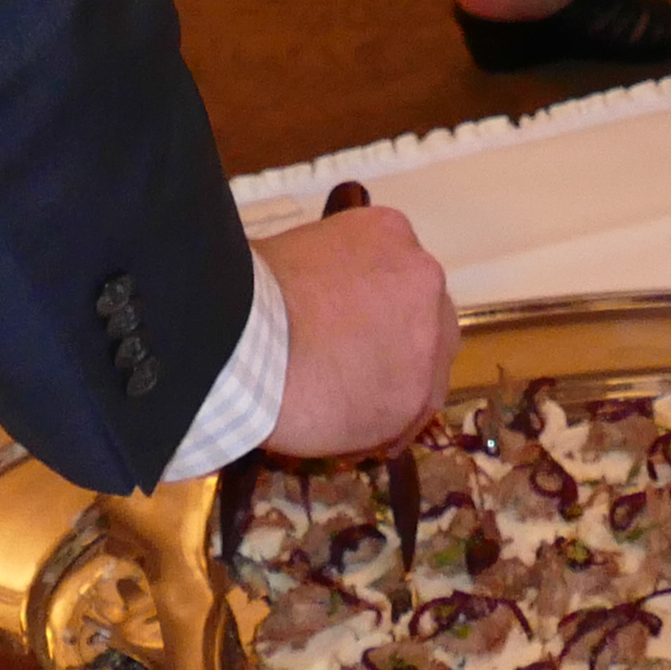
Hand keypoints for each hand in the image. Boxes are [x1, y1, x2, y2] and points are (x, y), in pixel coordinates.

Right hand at [255, 199, 455, 453]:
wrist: (242, 339)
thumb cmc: (249, 292)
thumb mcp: (293, 254)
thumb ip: (325, 273)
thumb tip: (315, 300)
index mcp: (389, 233)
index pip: (399, 274)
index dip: (377, 308)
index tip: (352, 329)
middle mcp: (423, 278)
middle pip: (426, 318)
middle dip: (396, 344)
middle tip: (357, 369)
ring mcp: (428, 337)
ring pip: (426, 369)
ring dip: (395, 388)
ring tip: (348, 410)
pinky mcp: (417, 394)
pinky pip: (409, 416)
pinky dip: (386, 428)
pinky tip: (352, 436)